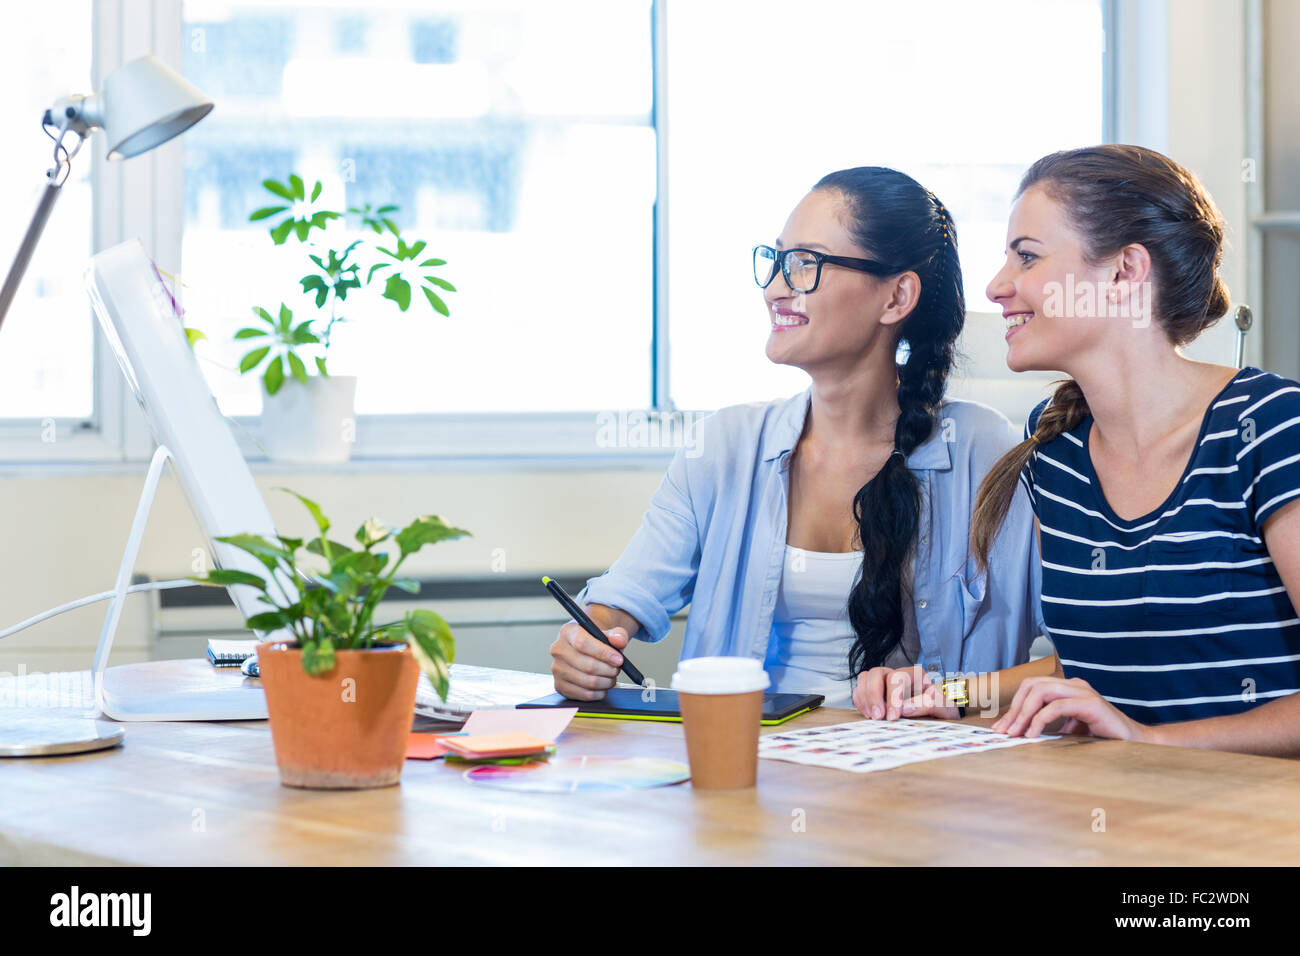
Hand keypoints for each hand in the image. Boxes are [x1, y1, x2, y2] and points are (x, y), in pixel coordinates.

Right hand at [549, 621, 629, 700]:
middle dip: (608, 670)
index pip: (583, 643)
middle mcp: (558, 650)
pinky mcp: (560, 686)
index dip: (603, 653)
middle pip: (587, 665)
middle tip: (617, 669)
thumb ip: (617, 634)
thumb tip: (619, 641)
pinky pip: (584, 694)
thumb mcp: (608, 632)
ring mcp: (557, 670)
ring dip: (606, 682)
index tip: (618, 659)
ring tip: (612, 676)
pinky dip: (599, 693)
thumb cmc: (595, 641)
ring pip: (587, 682)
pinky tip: (604, 685)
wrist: (584, 649)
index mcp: (568, 632)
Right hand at [853, 665, 957, 720]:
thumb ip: (929, 705)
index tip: (892, 717)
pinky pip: (860, 690)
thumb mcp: (945, 708)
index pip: (897, 678)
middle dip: (874, 695)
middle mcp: (897, 674)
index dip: (892, 697)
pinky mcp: (875, 692)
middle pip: (876, 673)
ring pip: (865, 678)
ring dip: (864, 697)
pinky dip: (860, 702)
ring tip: (872, 717)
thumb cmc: (943, 709)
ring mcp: (884, 682)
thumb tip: (905, 708)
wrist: (941, 714)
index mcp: (915, 675)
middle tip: (878, 717)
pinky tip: (869, 715)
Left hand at [990, 676, 1154, 740]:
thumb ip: (1050, 726)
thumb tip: (1020, 732)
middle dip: (1014, 708)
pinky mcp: (1090, 703)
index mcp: (1067, 688)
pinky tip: (1033, 735)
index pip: (1031, 687)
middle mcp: (1073, 685)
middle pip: (1032, 685)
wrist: (1135, 743)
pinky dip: (1040, 720)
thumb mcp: (1069, 729)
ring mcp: (1082, 691)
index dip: (1014, 706)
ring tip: (1016, 733)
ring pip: (1041, 692)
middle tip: (1004, 731)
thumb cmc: (1102, 737)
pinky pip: (1057, 707)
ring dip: (1024, 713)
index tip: (1002, 727)